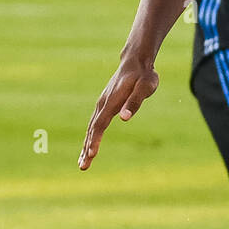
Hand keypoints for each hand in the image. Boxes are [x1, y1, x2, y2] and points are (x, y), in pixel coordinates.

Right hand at [79, 55, 158, 169]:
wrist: (135, 60)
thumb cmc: (144, 75)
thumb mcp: (145, 87)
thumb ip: (135, 102)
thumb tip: (125, 118)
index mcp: (112, 101)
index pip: (100, 124)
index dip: (95, 140)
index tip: (91, 155)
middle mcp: (103, 103)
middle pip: (92, 129)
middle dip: (87, 149)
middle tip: (83, 167)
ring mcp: (102, 104)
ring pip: (91, 128)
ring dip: (86, 145)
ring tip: (83, 163)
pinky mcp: (105, 105)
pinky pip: (95, 124)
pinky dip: (90, 137)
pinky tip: (89, 147)